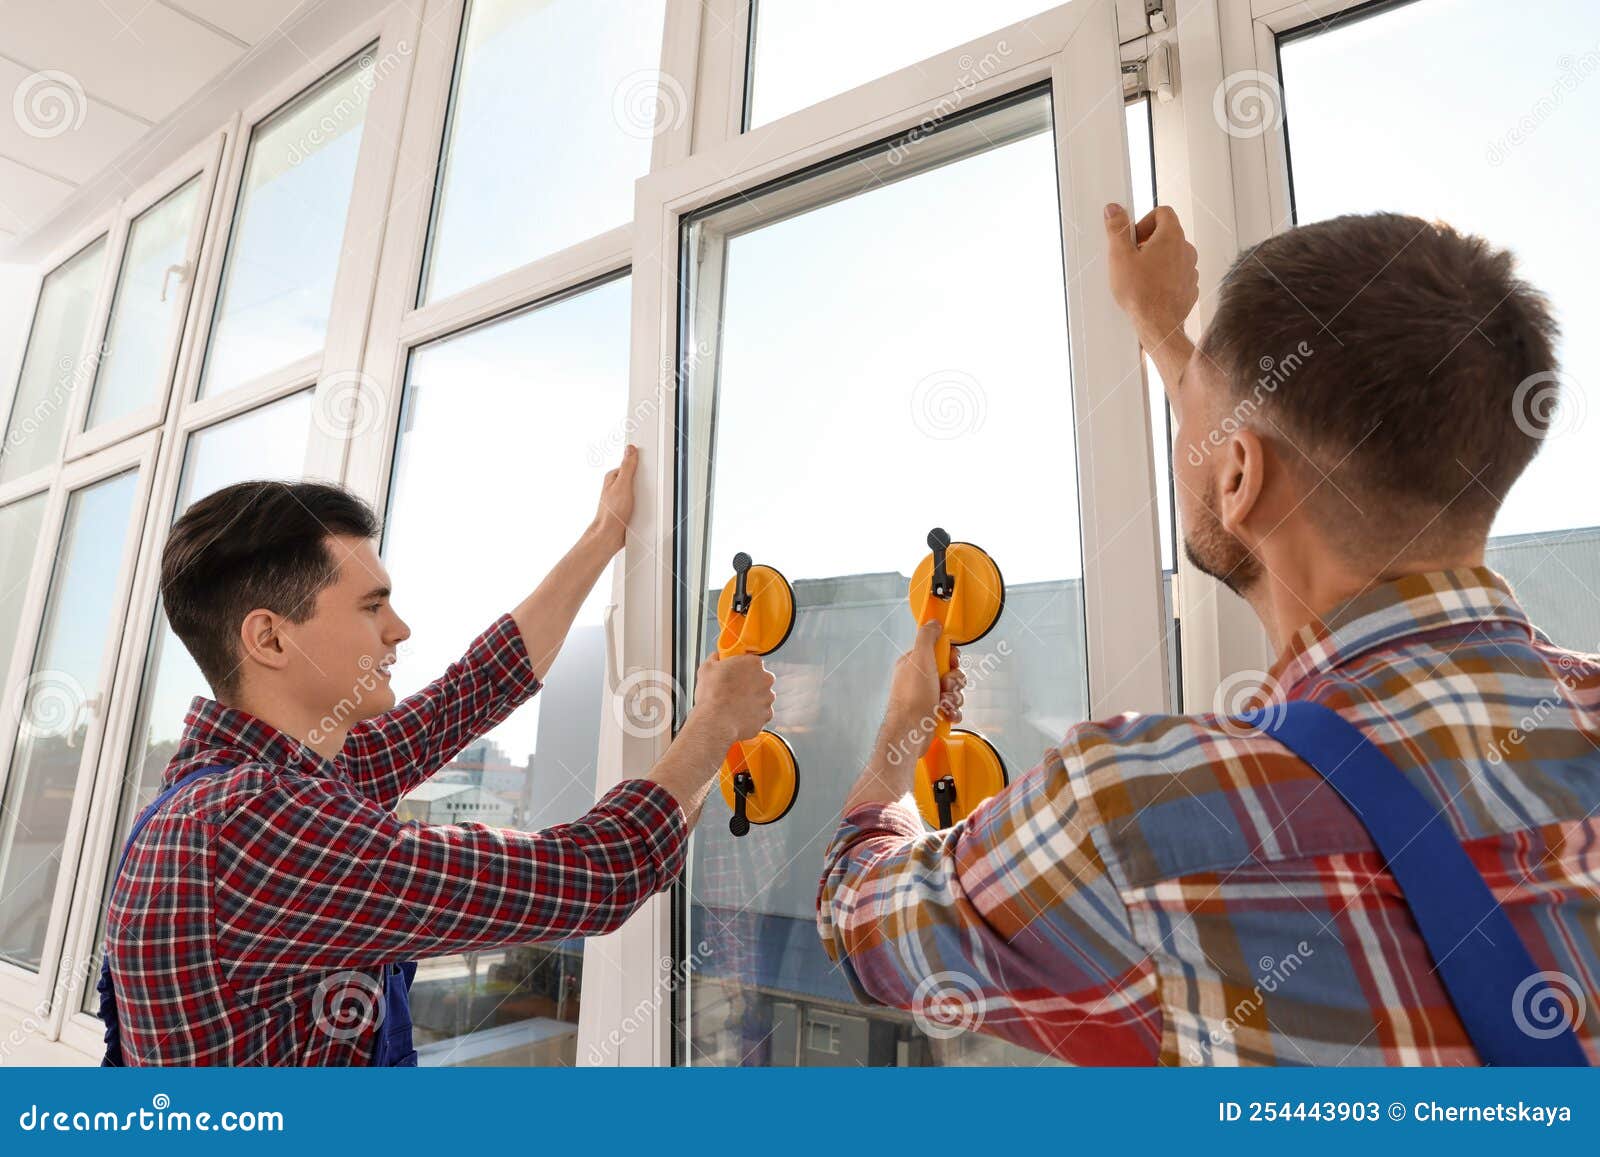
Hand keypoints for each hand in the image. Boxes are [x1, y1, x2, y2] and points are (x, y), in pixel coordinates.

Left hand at [585, 445, 637, 556]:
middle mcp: (617, 486)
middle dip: (645, 482)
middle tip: (646, 488)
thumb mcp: (622, 485)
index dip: (642, 463)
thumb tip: (630, 450)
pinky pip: (640, 502)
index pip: (631, 463)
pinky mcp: (627, 507)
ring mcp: (622, 497)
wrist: (609, 535)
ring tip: (643, 502)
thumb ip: (627, 467)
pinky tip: (643, 509)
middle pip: (637, 477)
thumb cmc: (612, 513)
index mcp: (614, 476)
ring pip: (639, 491)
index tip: (650, 464)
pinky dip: (643, 505)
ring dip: (645, 496)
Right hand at [689, 652, 774, 744]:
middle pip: (761, 679)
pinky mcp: (767, 715)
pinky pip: (762, 713)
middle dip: (750, 684)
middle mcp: (765, 679)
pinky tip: (740, 715)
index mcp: (753, 663)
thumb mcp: (707, 668)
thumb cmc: (711, 695)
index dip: (743, 669)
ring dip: (753, 700)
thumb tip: (716, 656)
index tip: (735, 675)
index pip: (753, 662)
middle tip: (734, 691)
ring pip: (763, 697)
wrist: (715, 722)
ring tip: (736, 705)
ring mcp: (768, 698)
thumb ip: (715, 658)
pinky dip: (754, 714)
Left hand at [878, 621, 966, 764]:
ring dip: (954, 697)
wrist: (910, 732)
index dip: (950, 656)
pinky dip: (953, 711)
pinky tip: (945, 714)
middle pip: (951, 671)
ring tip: (943, 703)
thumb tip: (932, 622)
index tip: (951, 661)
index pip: (939, 651)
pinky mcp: (933, 713)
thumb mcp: (920, 659)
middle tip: (944, 686)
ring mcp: (926, 697)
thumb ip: (927, 637)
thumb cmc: (912, 699)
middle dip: (954, 680)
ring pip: (954, 691)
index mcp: (913, 664)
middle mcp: (919, 680)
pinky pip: (953, 708)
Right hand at [1104, 203, 1198, 351]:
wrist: (1158, 325)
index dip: (1145, 221)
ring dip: (1157, 260)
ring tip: (1140, 276)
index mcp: (1172, 236)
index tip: (1133, 237)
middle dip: (1148, 241)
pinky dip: (1164, 277)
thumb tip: (1114, 210)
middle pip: (1167, 233)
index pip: (1163, 212)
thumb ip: (1117, 228)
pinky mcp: (1189, 287)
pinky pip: (1177, 274)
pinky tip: (1150, 289)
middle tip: (1132, 258)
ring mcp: (1191, 269)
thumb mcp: (1120, 256)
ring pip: (1173, 255)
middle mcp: (1186, 250)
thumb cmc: (1141, 293)